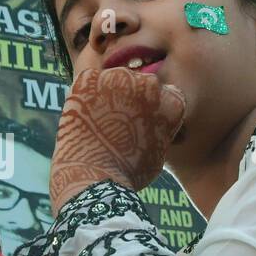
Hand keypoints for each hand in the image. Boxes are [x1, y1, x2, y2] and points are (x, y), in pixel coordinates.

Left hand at [49, 67, 186, 215]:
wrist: (95, 178)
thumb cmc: (129, 173)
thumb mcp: (159, 152)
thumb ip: (160, 128)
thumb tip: (153, 122)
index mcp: (172, 102)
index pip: (165, 94)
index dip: (150, 110)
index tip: (138, 124)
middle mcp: (149, 84)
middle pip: (140, 83)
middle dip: (130, 98)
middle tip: (115, 125)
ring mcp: (119, 78)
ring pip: (114, 78)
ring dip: (108, 93)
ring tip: (98, 123)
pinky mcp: (89, 78)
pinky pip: (87, 79)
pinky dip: (84, 93)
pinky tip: (83, 114)